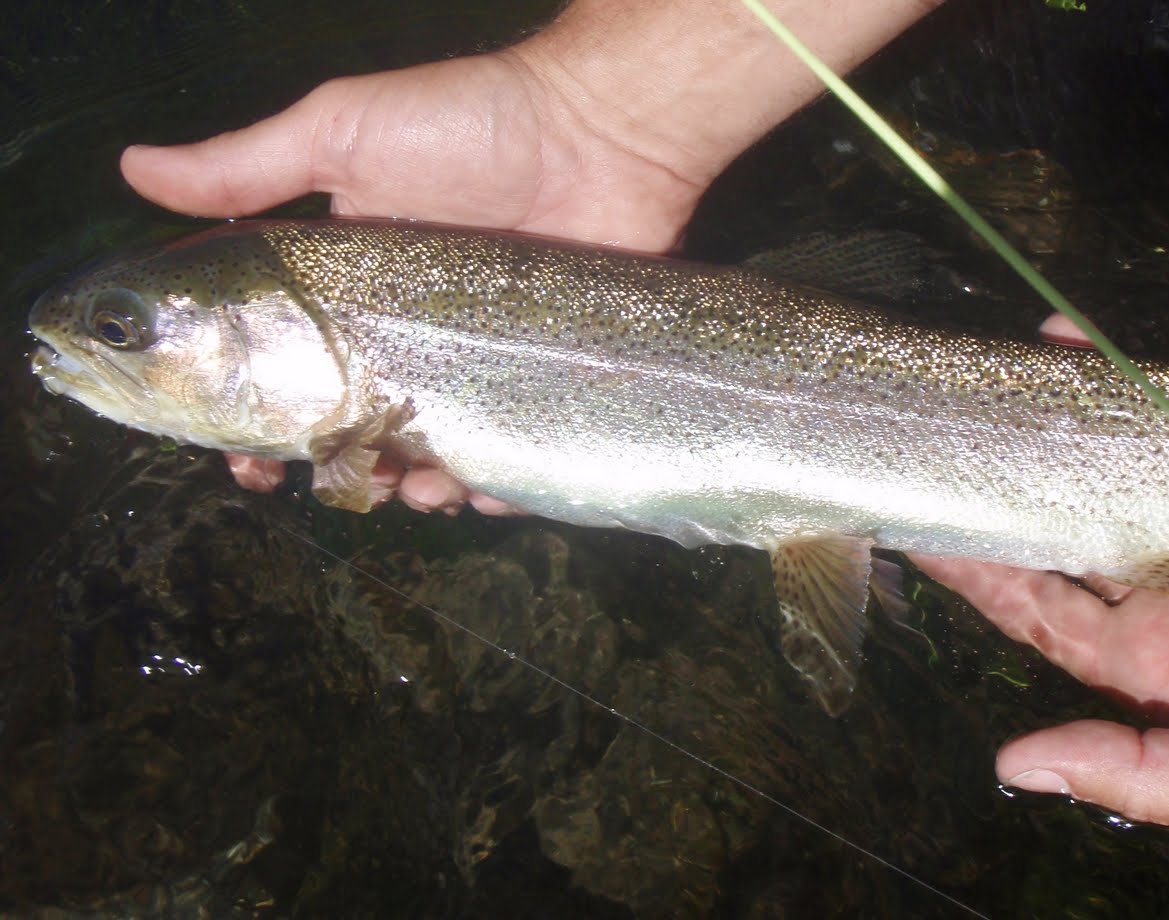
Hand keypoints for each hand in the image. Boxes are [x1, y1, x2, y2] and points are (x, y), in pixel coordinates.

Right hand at [126, 0, 937, 513]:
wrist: (601, 133)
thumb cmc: (470, 125)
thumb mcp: (345, 133)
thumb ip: (246, 167)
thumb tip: (133, 169)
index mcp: (346, 290)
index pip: (283, 372)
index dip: (255, 426)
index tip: (240, 461)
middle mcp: (406, 336)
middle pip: (353, 431)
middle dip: (333, 471)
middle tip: (331, 481)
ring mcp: (477, 362)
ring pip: (430, 458)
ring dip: (413, 490)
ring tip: (417, 487)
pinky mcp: (544, 380)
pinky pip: (515, 456)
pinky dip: (497, 488)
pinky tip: (486, 491)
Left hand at [913, 291, 1168, 841]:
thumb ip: (1139, 768)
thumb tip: (1012, 763)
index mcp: (1162, 658)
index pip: (1043, 607)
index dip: (982, 569)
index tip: (919, 519)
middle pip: (1082, 510)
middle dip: (1030, 457)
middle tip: (982, 392)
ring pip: (1152, 446)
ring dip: (1113, 393)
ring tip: (1065, 335)